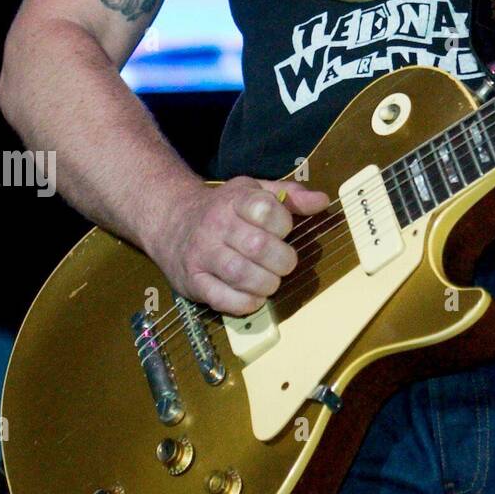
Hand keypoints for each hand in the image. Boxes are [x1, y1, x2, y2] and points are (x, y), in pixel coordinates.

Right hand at [150, 176, 330, 314]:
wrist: (172, 221)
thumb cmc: (225, 208)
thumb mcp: (255, 191)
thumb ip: (290, 195)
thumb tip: (322, 202)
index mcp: (235, 200)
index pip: (265, 209)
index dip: (283, 223)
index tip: (284, 230)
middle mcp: (215, 225)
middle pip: (257, 246)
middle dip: (282, 260)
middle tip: (285, 264)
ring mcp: (201, 254)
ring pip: (240, 274)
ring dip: (266, 283)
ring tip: (272, 281)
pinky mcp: (192, 282)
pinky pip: (221, 298)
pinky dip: (245, 302)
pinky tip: (254, 297)